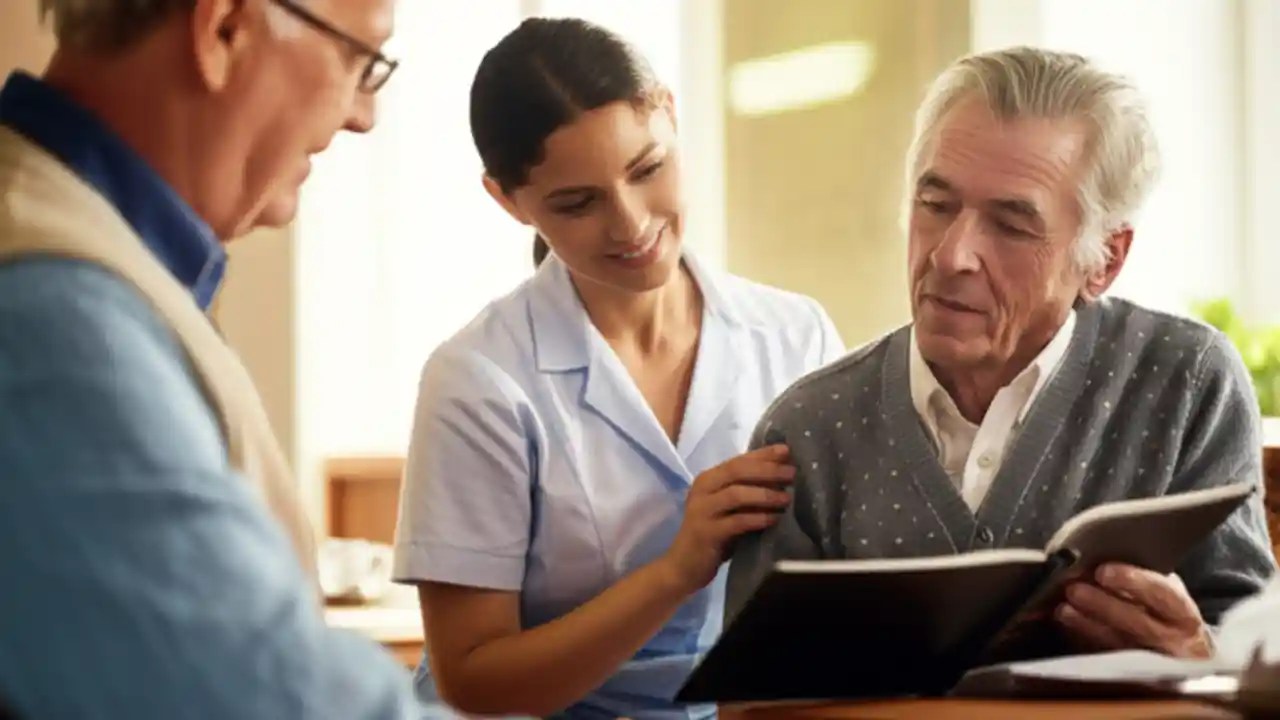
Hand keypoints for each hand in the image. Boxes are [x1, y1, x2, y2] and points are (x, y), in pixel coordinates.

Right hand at [659, 444, 795, 594]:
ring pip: (736, 494)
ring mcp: (702, 511)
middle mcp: (702, 490)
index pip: (738, 460)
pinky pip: (736, 521)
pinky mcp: (706, 532)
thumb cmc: (713, 535)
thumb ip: (746, 491)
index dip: (763, 454)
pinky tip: (773, 519)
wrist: (683, 566)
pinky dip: (757, 518)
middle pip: (737, 471)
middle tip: (791, 474)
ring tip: (786, 498)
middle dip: (767, 470)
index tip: (787, 451)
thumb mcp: (729, 509)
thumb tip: (781, 476)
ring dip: (764, 494)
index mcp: (708, 479)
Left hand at [1056, 563, 1212, 657]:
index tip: (1103, 570)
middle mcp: (1171, 640)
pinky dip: (1081, 639)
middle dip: (1102, 605)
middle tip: (1074, 589)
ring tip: (1062, 609)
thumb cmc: (1168, 610)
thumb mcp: (1166, 591)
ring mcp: (1150, 660)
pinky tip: (1064, 626)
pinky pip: (1102, 656)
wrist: (1185, 651)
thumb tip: (1101, 556)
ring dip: (1086, 625)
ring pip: (1116, 643)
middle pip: (1136, 623)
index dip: (1133, 581)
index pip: (1162, 595)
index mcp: (1183, 614)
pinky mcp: (1129, 671)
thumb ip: (1144, 578)